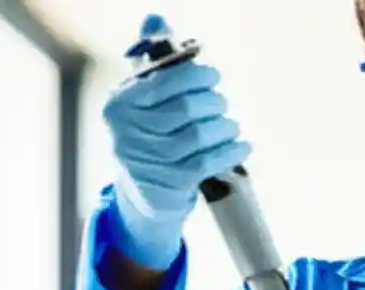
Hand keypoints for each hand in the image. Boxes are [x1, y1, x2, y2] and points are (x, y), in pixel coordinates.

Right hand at [103, 14, 251, 267]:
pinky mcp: (168, 184)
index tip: (213, 78)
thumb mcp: (144, 96)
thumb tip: (156, 18)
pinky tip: (243, 145)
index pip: (168, 79)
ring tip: (231, 126)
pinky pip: (209, 161)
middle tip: (222, 105)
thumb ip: (153, 57)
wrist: (142, 194)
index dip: (199, 75)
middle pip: (188, 107)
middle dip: (215, 102)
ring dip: (226, 127)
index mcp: (121, 101)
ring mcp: (148, 159)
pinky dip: (232, 151)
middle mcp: (128, 130)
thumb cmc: (149, 134)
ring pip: (201, 134)